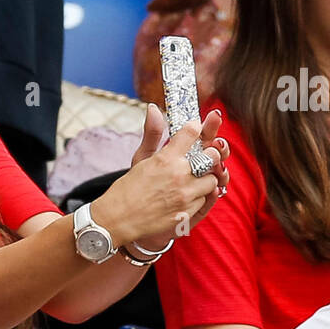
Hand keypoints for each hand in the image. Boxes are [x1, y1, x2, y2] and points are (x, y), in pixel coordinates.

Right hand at [96, 106, 223, 243]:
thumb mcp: (139, 159)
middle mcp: (178, 176)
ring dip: (205, 180)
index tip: (195, 130)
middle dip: (210, 156)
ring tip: (191, 182)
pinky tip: (186, 197)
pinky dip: (199, 197)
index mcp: (166, 159)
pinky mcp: (187, 214)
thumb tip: (154, 108)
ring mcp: (185, 196)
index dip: (196, 129)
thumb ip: (152, 133)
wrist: (117, 220)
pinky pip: (205, 200)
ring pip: (212, 181)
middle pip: (212, 157)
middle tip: (200, 160)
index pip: (193, 132)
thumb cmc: (127, 189)